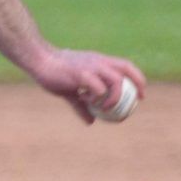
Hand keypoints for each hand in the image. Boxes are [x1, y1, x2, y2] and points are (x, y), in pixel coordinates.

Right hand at [28, 47, 145, 124]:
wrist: (39, 60)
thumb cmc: (54, 72)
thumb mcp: (70, 90)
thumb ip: (81, 105)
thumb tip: (90, 121)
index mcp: (98, 61)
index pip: (125, 65)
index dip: (136, 78)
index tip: (141, 94)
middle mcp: (98, 62)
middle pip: (126, 69)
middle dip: (137, 84)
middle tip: (137, 100)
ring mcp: (90, 67)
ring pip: (116, 80)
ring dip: (115, 97)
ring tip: (104, 108)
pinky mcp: (81, 74)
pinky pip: (97, 88)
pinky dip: (97, 98)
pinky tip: (85, 101)